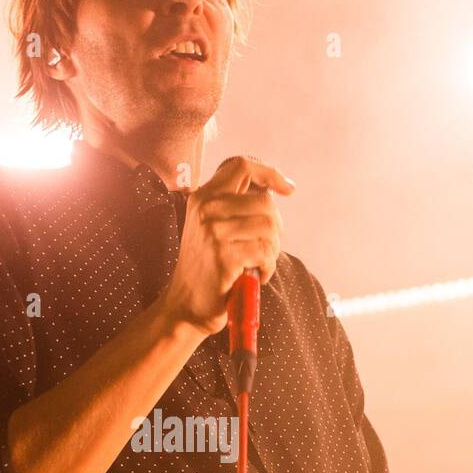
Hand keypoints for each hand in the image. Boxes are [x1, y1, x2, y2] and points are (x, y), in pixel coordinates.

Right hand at [160, 154, 294, 336]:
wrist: (186, 306)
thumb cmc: (207, 268)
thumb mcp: (211, 228)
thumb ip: (233, 206)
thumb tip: (272, 192)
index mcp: (203, 196)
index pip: (242, 165)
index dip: (269, 173)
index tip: (287, 188)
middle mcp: (206, 208)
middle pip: (265, 202)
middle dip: (275, 228)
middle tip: (267, 249)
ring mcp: (214, 231)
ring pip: (269, 227)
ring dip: (273, 250)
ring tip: (260, 264)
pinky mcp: (224, 255)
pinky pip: (265, 252)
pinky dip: (268, 267)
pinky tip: (257, 276)